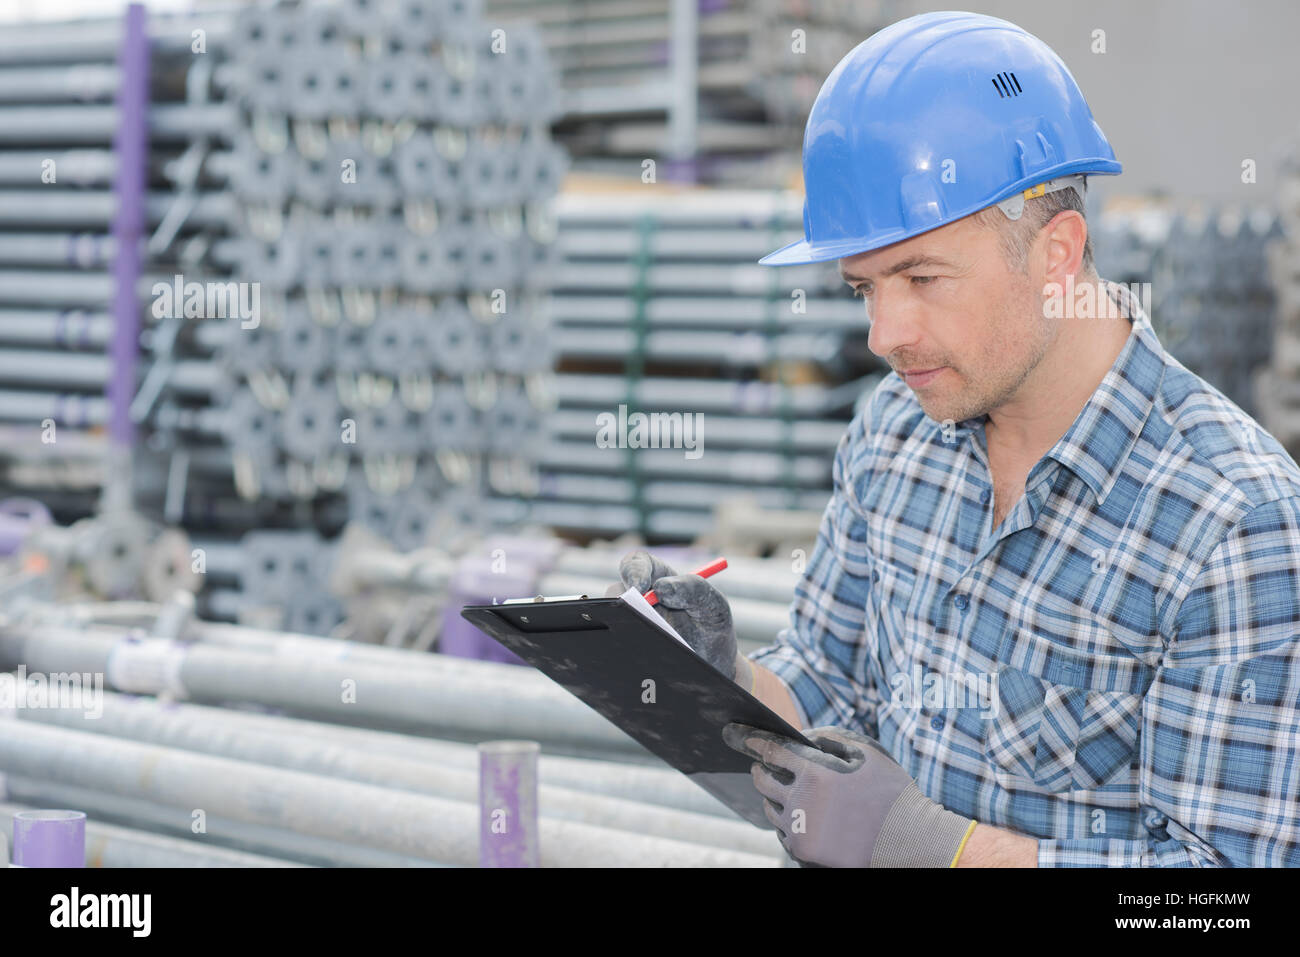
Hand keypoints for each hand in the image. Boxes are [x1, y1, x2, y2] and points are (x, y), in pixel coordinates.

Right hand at [616, 550, 744, 682]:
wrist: (711, 668)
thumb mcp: (714, 607)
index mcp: (658, 579)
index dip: (633, 571)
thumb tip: (660, 588)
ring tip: (651, 645)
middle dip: (622, 604)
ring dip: (625, 630)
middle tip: (636, 619)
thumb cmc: (712, 631)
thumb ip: (695, 589)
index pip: (637, 563)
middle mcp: (638, 599)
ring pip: (612, 620)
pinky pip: (614, 645)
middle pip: (615, 592)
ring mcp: (629, 622)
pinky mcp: (624, 645)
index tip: (639, 588)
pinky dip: (624, 649)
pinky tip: (646, 660)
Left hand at [722, 723, 976, 867]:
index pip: (773, 750)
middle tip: (763, 766)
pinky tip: (801, 816)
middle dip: (760, 769)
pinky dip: (786, 821)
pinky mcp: (804, 851)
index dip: (752, 739)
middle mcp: (802, 802)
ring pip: (770, 808)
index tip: (737, 734)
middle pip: (763, 779)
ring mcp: (800, 828)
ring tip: (789, 793)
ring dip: (774, 797)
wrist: (907, 839)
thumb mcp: (865, 754)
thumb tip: (803, 737)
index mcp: (817, 773)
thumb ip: (830, 739)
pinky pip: (782, 831)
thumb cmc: (889, 792)